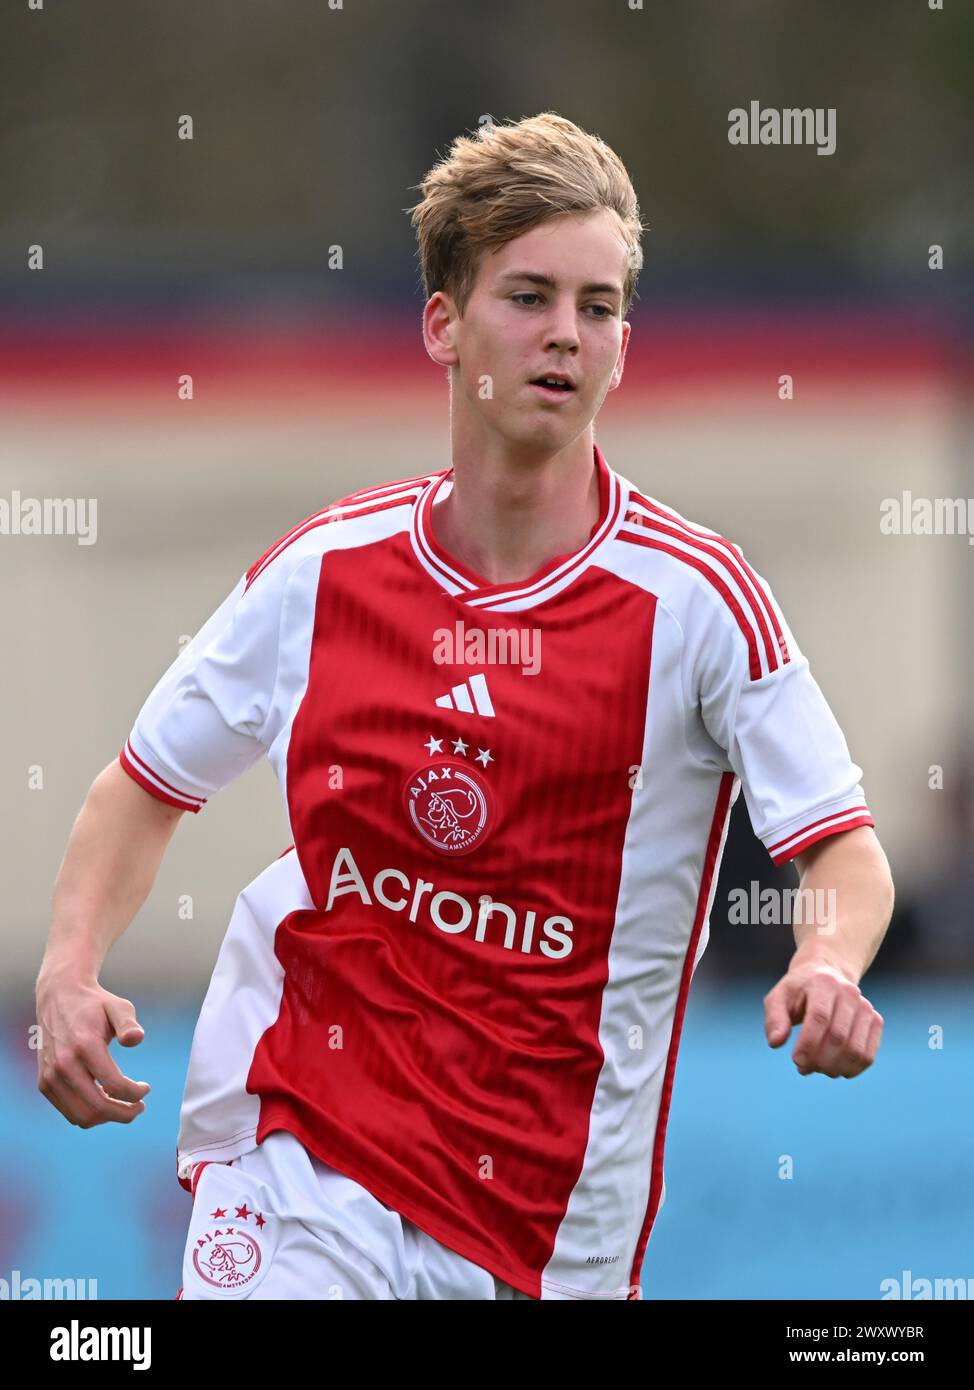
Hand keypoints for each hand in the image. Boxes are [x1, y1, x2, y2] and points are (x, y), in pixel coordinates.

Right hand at [35, 970, 150, 1126]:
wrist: (59, 998)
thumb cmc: (94, 1004)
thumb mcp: (118, 1006)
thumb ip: (129, 1023)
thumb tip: (135, 1040)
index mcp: (85, 1045)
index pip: (114, 1085)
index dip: (135, 1093)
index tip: (146, 1088)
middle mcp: (64, 1064)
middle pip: (98, 1108)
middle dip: (124, 1113)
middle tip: (139, 1107)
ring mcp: (51, 1076)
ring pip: (82, 1116)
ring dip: (107, 1118)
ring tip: (124, 1106)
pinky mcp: (44, 1083)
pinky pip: (69, 1112)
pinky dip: (89, 1114)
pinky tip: (104, 1101)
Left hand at [763, 959, 882, 1077]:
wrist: (826, 975)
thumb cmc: (798, 991)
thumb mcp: (778, 998)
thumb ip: (774, 1019)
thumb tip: (775, 1043)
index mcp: (823, 983)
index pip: (820, 1018)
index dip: (808, 1044)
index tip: (796, 1060)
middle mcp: (849, 992)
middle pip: (839, 1037)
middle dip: (819, 1060)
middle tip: (803, 1067)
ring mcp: (865, 1007)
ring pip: (855, 1050)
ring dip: (835, 1069)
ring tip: (818, 1068)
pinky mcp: (875, 1020)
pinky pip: (868, 1055)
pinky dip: (852, 1070)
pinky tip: (835, 1070)